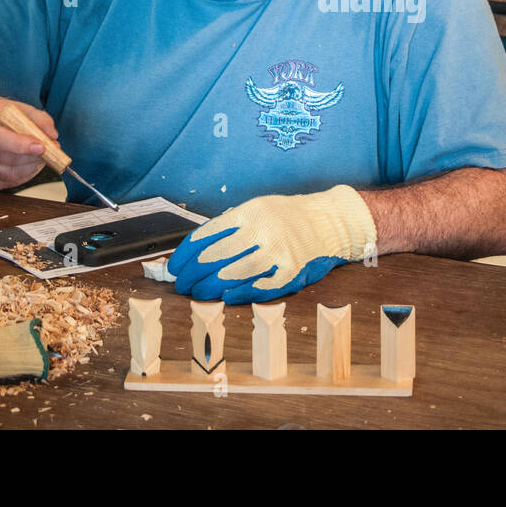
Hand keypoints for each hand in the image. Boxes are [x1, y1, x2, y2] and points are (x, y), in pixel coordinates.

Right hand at [0, 97, 58, 188]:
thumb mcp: (14, 106)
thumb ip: (36, 117)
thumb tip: (52, 135)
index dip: (19, 145)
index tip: (41, 147)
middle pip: (4, 158)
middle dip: (32, 157)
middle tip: (52, 151)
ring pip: (7, 173)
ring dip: (31, 168)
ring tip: (43, 158)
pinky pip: (4, 182)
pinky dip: (23, 176)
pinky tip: (31, 166)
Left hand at [167, 185, 376, 303]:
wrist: (330, 222)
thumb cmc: (288, 217)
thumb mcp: (259, 209)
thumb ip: (232, 226)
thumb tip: (198, 249)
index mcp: (250, 212)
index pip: (208, 234)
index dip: (187, 253)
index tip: (175, 266)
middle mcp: (263, 230)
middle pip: (216, 256)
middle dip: (193, 274)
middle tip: (182, 284)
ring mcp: (278, 252)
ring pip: (234, 274)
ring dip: (210, 287)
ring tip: (198, 293)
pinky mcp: (291, 272)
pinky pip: (260, 287)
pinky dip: (240, 293)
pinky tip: (226, 297)